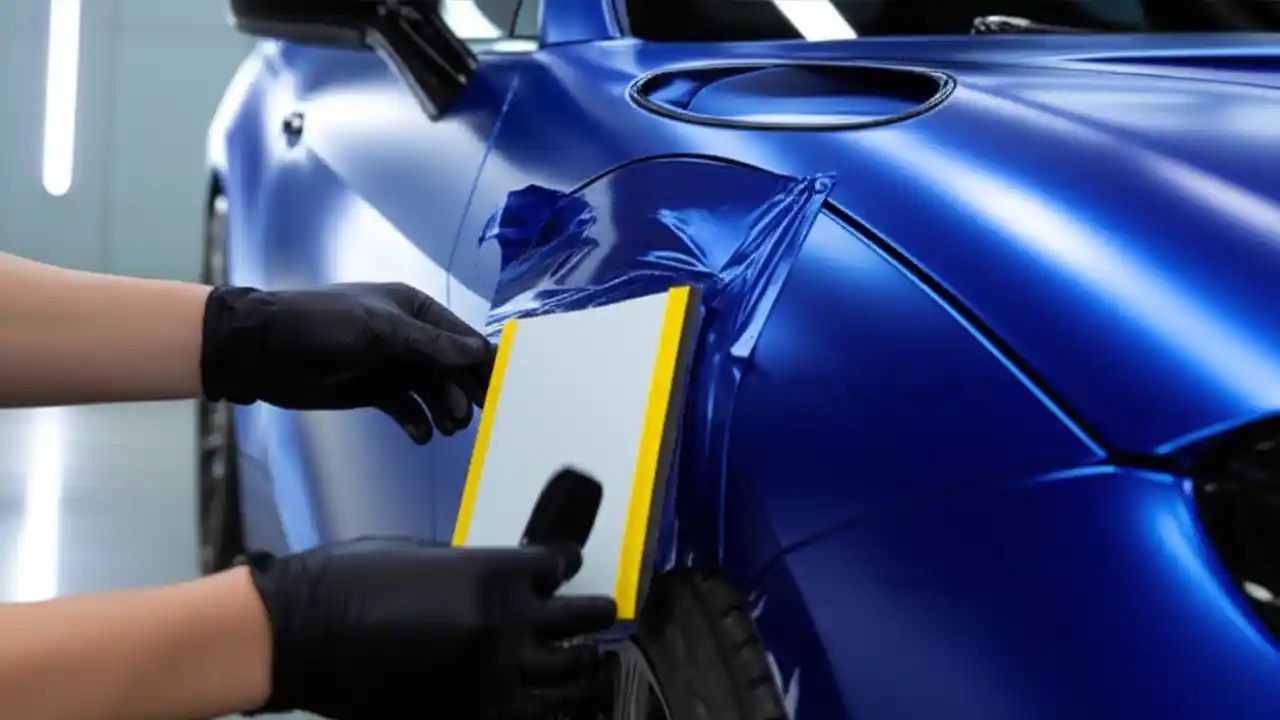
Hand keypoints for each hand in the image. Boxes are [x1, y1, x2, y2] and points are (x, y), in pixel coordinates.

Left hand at [200, 282, 494, 443]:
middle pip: (452, 367)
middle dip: (466, 391)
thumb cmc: (320, 324)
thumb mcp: (379, 328)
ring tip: (448, 428)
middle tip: (476, 416)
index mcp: (414, 310)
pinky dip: (417, 422)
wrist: (263, 350)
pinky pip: (407, 408)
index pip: (461, 337)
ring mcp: (391, 364)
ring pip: (432, 391)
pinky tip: (420, 435)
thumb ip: (429, 343)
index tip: (504, 388)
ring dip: (444, 409)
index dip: (483, 362)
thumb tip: (478, 352)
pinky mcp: (374, 390)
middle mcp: (408, 336)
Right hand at [244, 537, 616, 719]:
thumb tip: (504, 587)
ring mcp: (496, 676)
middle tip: (602, 615)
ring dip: (581, 667)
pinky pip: (534, 717)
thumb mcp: (424, 558)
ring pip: (571, 675)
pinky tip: (549, 704)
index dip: (564, 566)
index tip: (567, 568)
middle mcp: (509, 624)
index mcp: (496, 574)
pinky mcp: (476, 716)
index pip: (560, 565)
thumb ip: (475, 573)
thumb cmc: (350, 585)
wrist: (304, 634)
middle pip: (584, 620)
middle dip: (594, 616)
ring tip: (587, 664)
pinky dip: (546, 710)